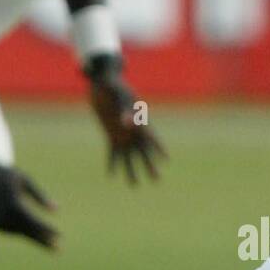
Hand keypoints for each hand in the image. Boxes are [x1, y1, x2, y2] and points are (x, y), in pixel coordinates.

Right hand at [0, 158, 58, 248]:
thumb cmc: (5, 174)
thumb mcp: (25, 181)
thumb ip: (40, 196)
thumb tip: (56, 210)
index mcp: (12, 203)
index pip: (32, 221)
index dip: (46, 230)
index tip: (60, 236)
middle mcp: (1, 214)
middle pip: (25, 231)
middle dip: (42, 240)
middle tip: (58, 249)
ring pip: (16, 232)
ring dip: (32, 236)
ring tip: (48, 240)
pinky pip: (8, 229)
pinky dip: (19, 231)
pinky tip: (30, 232)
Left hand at [86, 54, 166, 184]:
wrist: (103, 83)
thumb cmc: (112, 85)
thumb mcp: (118, 94)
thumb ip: (124, 109)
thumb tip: (127, 123)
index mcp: (139, 119)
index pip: (151, 136)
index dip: (159, 148)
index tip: (167, 159)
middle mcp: (133, 131)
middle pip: (143, 152)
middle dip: (149, 166)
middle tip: (157, 180)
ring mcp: (122, 135)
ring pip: (129, 157)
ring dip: (131, 171)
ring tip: (135, 186)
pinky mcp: (111, 137)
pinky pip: (112, 154)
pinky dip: (112, 164)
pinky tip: (111, 176)